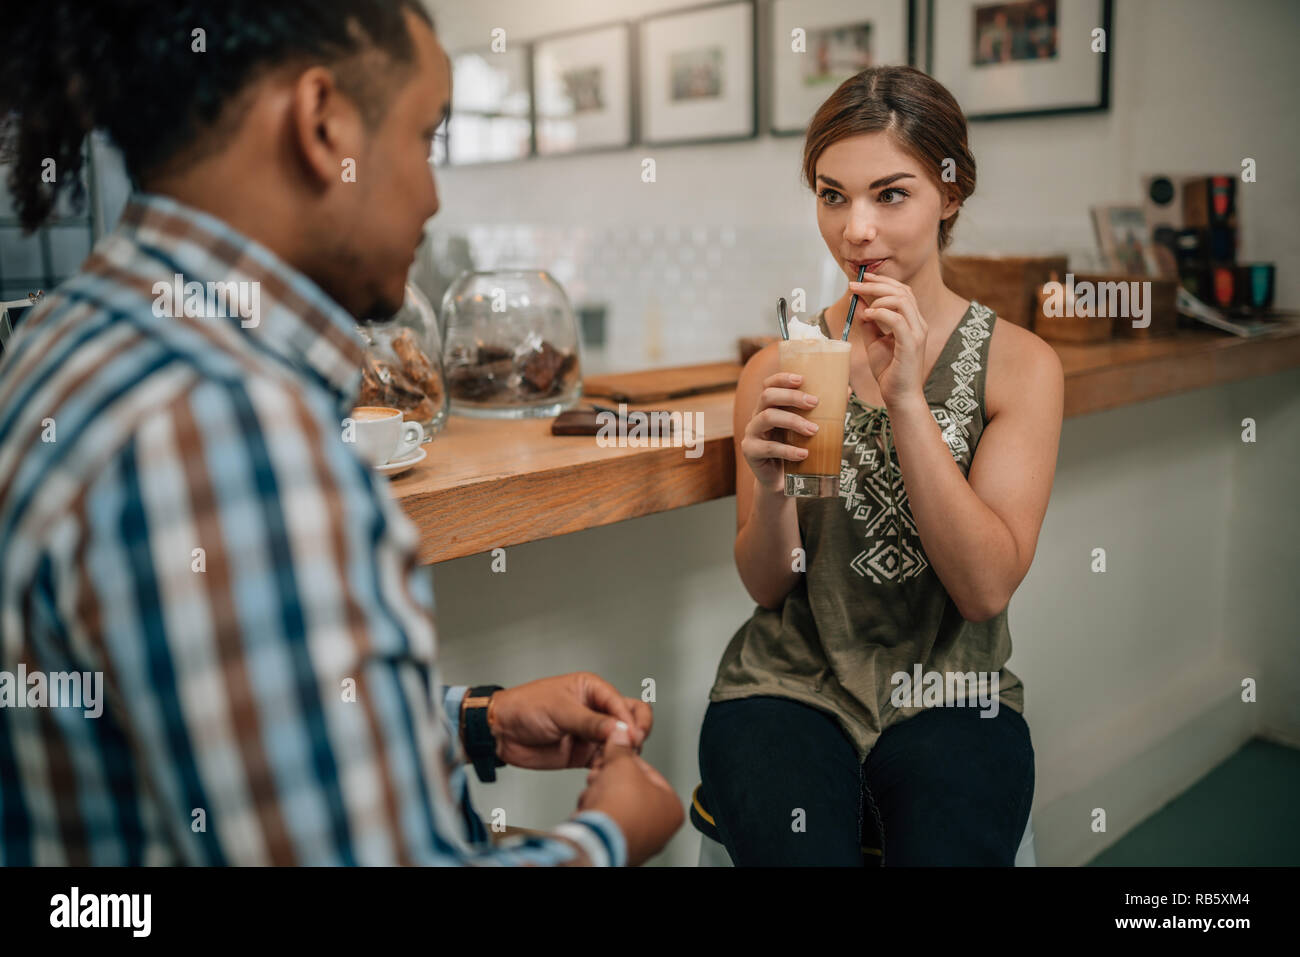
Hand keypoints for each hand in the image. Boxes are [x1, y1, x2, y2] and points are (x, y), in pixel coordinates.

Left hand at [487, 672, 651, 769]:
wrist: (501, 732)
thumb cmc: (525, 707)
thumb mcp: (560, 710)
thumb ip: (591, 722)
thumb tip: (621, 729)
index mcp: (592, 689)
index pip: (622, 703)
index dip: (629, 720)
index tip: (631, 736)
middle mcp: (596, 709)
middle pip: (630, 719)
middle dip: (635, 733)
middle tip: (632, 746)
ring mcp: (591, 732)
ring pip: (621, 742)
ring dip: (622, 752)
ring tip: (613, 760)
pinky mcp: (584, 753)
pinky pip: (605, 759)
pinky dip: (608, 765)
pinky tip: (602, 770)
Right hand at [576, 723, 682, 865]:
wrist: (595, 839)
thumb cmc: (619, 810)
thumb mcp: (622, 764)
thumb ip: (621, 747)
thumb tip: (620, 734)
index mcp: (672, 808)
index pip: (649, 772)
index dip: (627, 760)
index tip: (616, 755)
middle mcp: (661, 828)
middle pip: (631, 789)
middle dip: (611, 778)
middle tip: (603, 773)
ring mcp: (640, 839)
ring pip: (617, 804)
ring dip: (602, 793)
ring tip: (597, 792)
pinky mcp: (618, 846)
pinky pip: (607, 821)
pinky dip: (597, 812)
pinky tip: (591, 808)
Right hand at [740, 372, 825, 492]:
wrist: (781, 481)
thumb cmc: (795, 449)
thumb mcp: (806, 428)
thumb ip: (822, 411)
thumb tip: (848, 392)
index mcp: (768, 407)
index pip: (768, 384)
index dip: (782, 378)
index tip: (801, 379)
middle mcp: (756, 416)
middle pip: (767, 396)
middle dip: (792, 397)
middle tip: (814, 403)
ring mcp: (751, 434)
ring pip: (767, 418)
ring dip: (792, 421)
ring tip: (813, 430)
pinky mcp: (751, 452)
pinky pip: (768, 448)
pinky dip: (788, 450)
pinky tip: (804, 454)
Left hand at [848, 273, 928, 407]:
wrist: (900, 396)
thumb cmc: (889, 371)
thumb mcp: (874, 342)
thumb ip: (868, 322)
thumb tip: (857, 303)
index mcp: (913, 321)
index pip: (902, 291)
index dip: (882, 281)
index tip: (861, 279)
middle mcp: (919, 323)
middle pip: (902, 290)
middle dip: (876, 284)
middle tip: (854, 285)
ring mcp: (917, 333)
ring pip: (901, 300)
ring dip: (878, 297)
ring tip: (861, 304)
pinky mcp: (911, 344)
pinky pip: (897, 319)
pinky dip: (880, 313)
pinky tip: (867, 317)